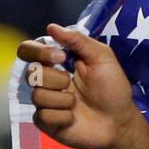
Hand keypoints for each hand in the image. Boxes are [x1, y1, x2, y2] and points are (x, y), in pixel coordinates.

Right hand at [15, 22, 138, 148]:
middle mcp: (46, 80)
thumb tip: (51, 27)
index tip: (60, 56)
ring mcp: (44, 101)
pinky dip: (63, 116)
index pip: (28, 50)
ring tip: (77, 103)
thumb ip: (79, 41)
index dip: (37, 51)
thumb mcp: (102, 58)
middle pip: (30, 73)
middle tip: (71, 83)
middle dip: (55, 78)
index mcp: (56, 62)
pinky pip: (43, 116)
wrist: (120, 120)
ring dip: (63, 99)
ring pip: (37, 96)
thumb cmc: (113, 88)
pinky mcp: (46, 121)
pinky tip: (74, 118)